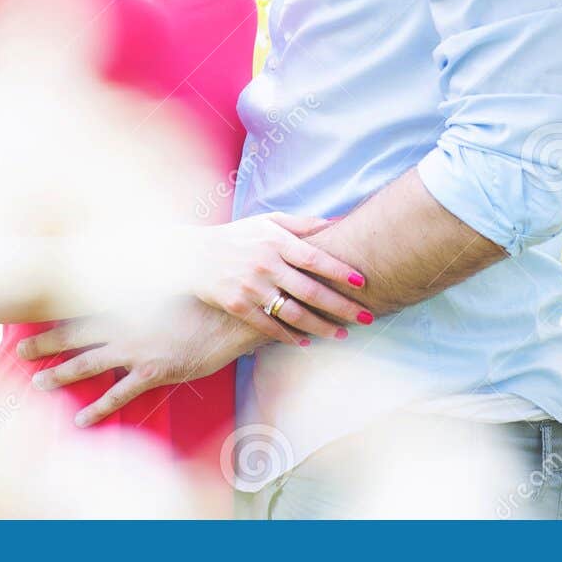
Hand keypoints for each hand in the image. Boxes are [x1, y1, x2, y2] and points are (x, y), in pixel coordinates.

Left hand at [17, 299, 266, 426]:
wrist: (232, 313)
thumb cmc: (202, 295)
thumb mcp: (170, 279)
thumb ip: (144, 282)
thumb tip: (129, 270)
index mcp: (127, 301)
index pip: (81, 307)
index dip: (57, 312)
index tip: (34, 316)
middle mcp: (125, 325)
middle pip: (74, 336)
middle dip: (45, 345)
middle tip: (20, 352)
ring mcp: (137, 350)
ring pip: (88, 364)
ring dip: (61, 374)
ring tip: (39, 382)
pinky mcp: (154, 372)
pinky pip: (119, 395)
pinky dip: (98, 409)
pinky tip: (81, 420)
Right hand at [174, 211, 371, 342]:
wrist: (195, 256)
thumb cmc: (239, 236)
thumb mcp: (268, 222)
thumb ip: (304, 224)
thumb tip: (340, 221)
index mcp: (275, 241)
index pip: (314, 258)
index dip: (339, 271)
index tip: (363, 282)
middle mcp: (264, 264)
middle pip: (310, 291)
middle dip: (341, 306)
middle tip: (366, 317)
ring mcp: (250, 287)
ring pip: (293, 313)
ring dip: (321, 326)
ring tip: (341, 334)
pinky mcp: (238, 306)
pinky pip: (269, 326)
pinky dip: (290, 336)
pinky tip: (308, 340)